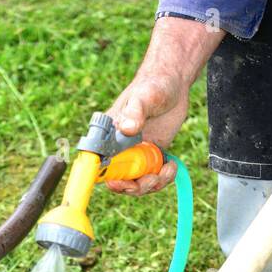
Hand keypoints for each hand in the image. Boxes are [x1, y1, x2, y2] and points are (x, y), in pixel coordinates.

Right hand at [104, 16, 222, 195]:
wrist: (173, 85)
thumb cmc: (153, 85)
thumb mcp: (144, 97)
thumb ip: (135, 112)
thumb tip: (126, 128)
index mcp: (108, 135)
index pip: (98, 164)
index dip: (105, 178)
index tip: (119, 183)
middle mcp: (119, 148)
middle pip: (118, 180)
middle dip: (133, 187)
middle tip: (150, 179)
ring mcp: (135, 154)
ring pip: (137, 183)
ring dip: (151, 184)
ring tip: (166, 170)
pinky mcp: (151, 157)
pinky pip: (153, 177)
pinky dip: (163, 178)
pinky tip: (172, 165)